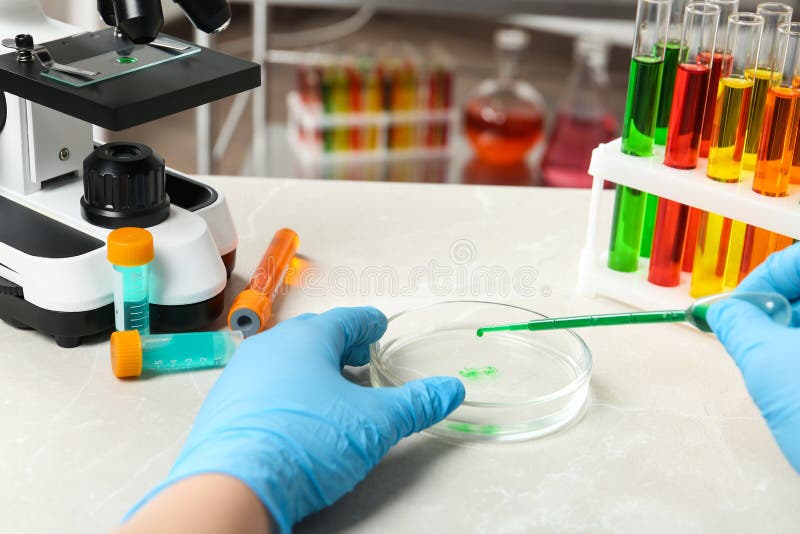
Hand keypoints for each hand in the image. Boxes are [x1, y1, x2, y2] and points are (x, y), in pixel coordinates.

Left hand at [125, 307, 464, 531]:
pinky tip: (295, 414)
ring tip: (330, 387)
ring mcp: (241, 376)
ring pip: (283, 359)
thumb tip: (451, 390)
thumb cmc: (308, 442)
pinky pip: (261, 386)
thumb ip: (415, 404)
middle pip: (311, 336)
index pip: (344, 319)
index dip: (366, 322)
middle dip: (338, 344)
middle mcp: (269, 348)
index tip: (377, 325)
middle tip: (359, 356)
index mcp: (306, 339)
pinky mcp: (223, 407)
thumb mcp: (374, 424)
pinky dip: (284, 389)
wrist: (235, 486)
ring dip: (309, 367)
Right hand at [707, 244, 799, 472]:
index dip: (762, 279)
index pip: (797, 259)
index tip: (735, 307)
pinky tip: (796, 374)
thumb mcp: (767, 364)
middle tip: (750, 330)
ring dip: (794, 327)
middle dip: (779, 305)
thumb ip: (738, 324)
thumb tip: (721, 310)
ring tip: (774, 358)